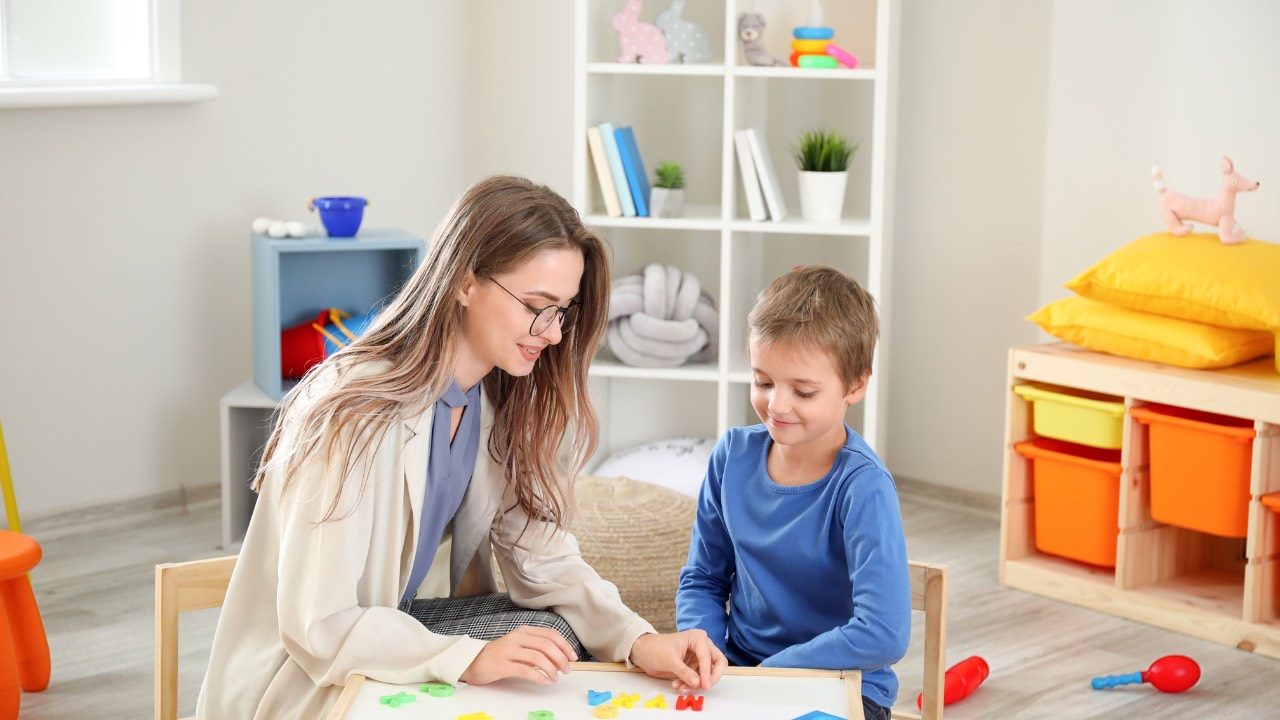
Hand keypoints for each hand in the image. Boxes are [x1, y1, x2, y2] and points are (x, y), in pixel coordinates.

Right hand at [459, 625, 575, 685]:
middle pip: (546, 645)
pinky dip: (539, 677)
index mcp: (523, 631)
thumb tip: (559, 658)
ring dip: (551, 669)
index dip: (564, 645)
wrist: (472, 661)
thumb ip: (535, 648)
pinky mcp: (503, 665)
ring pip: (538, 657)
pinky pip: (526, 670)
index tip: (573, 656)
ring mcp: (509, 650)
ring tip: (555, 678)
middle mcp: (517, 638)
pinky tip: (544, 682)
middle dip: (561, 658)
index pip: (550, 634)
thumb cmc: (499, 655)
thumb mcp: (518, 645)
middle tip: (566, 670)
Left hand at [627, 629, 726, 692]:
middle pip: (718, 663)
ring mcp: (698, 658)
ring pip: (707, 674)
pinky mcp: (693, 667)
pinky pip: (698, 679)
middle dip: (710, 677)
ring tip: (680, 687)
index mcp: (698, 638)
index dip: (708, 672)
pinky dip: (690, 685)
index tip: (704, 685)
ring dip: (696, 683)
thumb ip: (684, 672)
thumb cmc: (655, 648)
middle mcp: (702, 646)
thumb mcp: (670, 660)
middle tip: (704, 687)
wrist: (643, 653)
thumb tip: (698, 683)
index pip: (709, 656)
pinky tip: (677, 685)